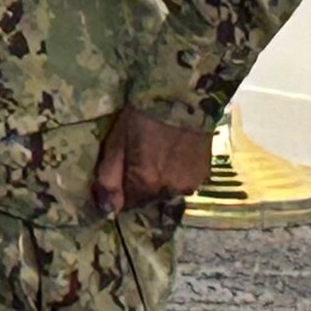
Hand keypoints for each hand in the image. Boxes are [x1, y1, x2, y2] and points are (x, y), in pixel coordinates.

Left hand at [91, 107, 213, 214]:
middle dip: (140, 186)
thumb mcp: (116, 143)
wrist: (181, 100)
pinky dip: (175, 175)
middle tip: (138, 159)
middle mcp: (170, 190)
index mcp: (146, 183)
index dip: (122, 191)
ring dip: (160, 182)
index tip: (120, 174)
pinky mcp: (204, 176)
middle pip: (149, 199)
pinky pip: (183, 184)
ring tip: (157, 156)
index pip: (129, 205)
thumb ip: (109, 178)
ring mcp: (190, 184)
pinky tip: (173, 156)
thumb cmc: (141, 118)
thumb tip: (106, 210)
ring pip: (167, 192)